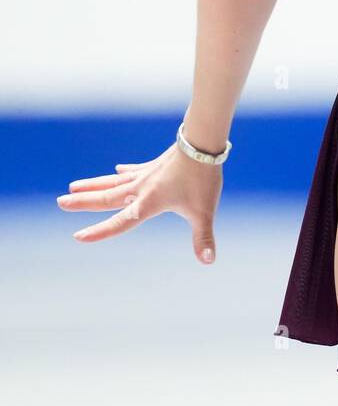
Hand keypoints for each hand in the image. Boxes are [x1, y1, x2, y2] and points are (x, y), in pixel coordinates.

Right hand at [57, 142, 221, 262]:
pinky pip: (134, 171)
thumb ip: (203, 237)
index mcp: (149, 203)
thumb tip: (208, 260)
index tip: (79, 236)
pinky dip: (123, 173)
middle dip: (83, 202)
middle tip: (61, 202)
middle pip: (107, 198)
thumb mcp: (204, 212)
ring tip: (72, 187)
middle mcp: (141, 189)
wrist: (202, 145)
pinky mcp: (154, 166)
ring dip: (93, 186)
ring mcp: (146, 175)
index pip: (121, 222)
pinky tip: (116, 171)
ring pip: (113, 183)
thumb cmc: (203, 179)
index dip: (100, 231)